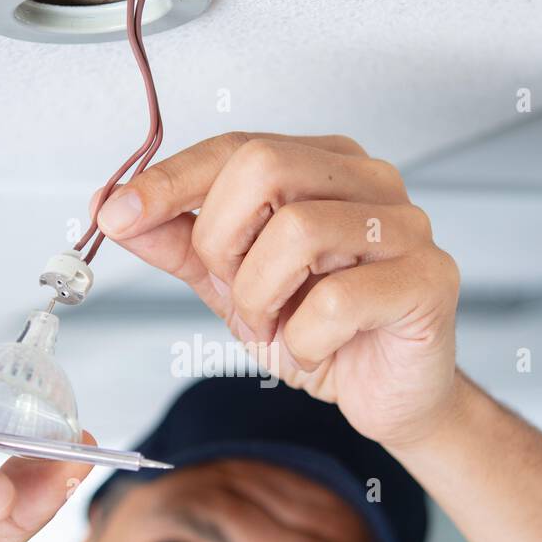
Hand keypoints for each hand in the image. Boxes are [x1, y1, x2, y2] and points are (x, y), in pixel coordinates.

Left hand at [93, 132, 460, 450]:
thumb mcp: (233, 286)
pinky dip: (305, 339)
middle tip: (233, 292)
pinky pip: (337, 301)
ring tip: (275, 327)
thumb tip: (113, 208)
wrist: (387, 394)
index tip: (117, 213)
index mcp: (323, 166)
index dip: (170, 181)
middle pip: (264, 170)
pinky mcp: (428, 279)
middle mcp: (369, 182)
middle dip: (223, 243)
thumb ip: (180, 243)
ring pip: (298, 232)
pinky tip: (315, 349)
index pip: (236, 147)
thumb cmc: (325, 331)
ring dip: (261, 299)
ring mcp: (406, 227)